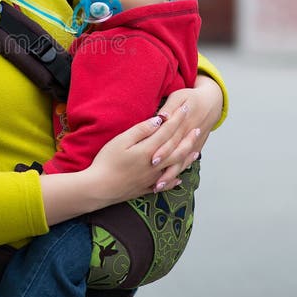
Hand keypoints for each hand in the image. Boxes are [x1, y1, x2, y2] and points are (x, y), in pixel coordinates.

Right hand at [41, 111, 201, 224]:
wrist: (98, 188)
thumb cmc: (106, 161)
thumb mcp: (121, 141)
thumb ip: (141, 130)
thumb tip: (159, 121)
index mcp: (149, 150)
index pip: (168, 131)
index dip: (177, 119)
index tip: (185, 108)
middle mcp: (155, 165)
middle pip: (177, 150)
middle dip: (188, 138)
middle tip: (198, 128)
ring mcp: (151, 179)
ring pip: (175, 167)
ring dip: (187, 159)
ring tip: (196, 152)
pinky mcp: (145, 189)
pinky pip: (165, 185)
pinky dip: (174, 181)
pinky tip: (179, 180)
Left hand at [152, 75, 223, 188]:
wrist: (212, 102)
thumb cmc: (190, 98)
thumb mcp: (179, 97)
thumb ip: (170, 107)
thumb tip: (163, 116)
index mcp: (183, 124)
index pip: (170, 139)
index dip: (162, 150)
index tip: (152, 160)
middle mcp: (188, 137)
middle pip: (175, 155)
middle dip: (164, 168)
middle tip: (152, 181)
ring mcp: (193, 145)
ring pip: (181, 163)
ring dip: (170, 175)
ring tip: (157, 187)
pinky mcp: (196, 148)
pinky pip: (187, 163)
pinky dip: (178, 172)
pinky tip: (171, 182)